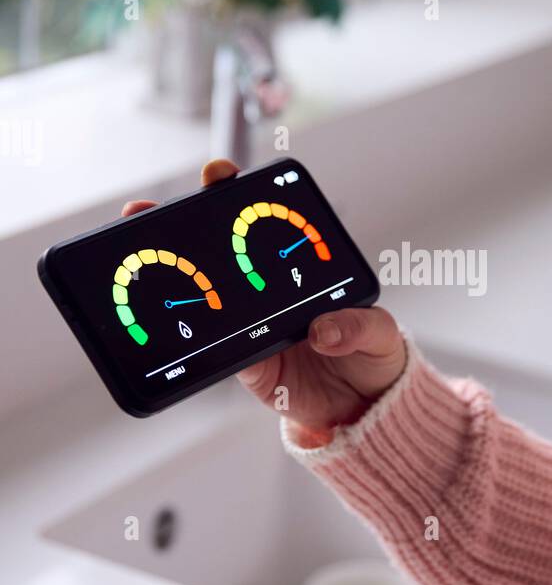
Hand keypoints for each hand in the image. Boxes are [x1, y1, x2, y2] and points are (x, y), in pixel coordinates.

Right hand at [121, 158, 406, 433]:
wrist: (364, 409)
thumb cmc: (373, 357)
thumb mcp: (380, 332)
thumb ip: (357, 325)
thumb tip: (324, 330)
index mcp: (300, 272)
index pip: (266, 225)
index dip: (239, 196)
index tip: (220, 176)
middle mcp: (268, 294)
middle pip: (220, 254)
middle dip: (180, 226)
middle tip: (148, 210)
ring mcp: (251, 328)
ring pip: (206, 297)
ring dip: (172, 276)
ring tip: (139, 255)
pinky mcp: (247, 367)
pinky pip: (215, 354)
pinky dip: (191, 342)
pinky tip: (167, 327)